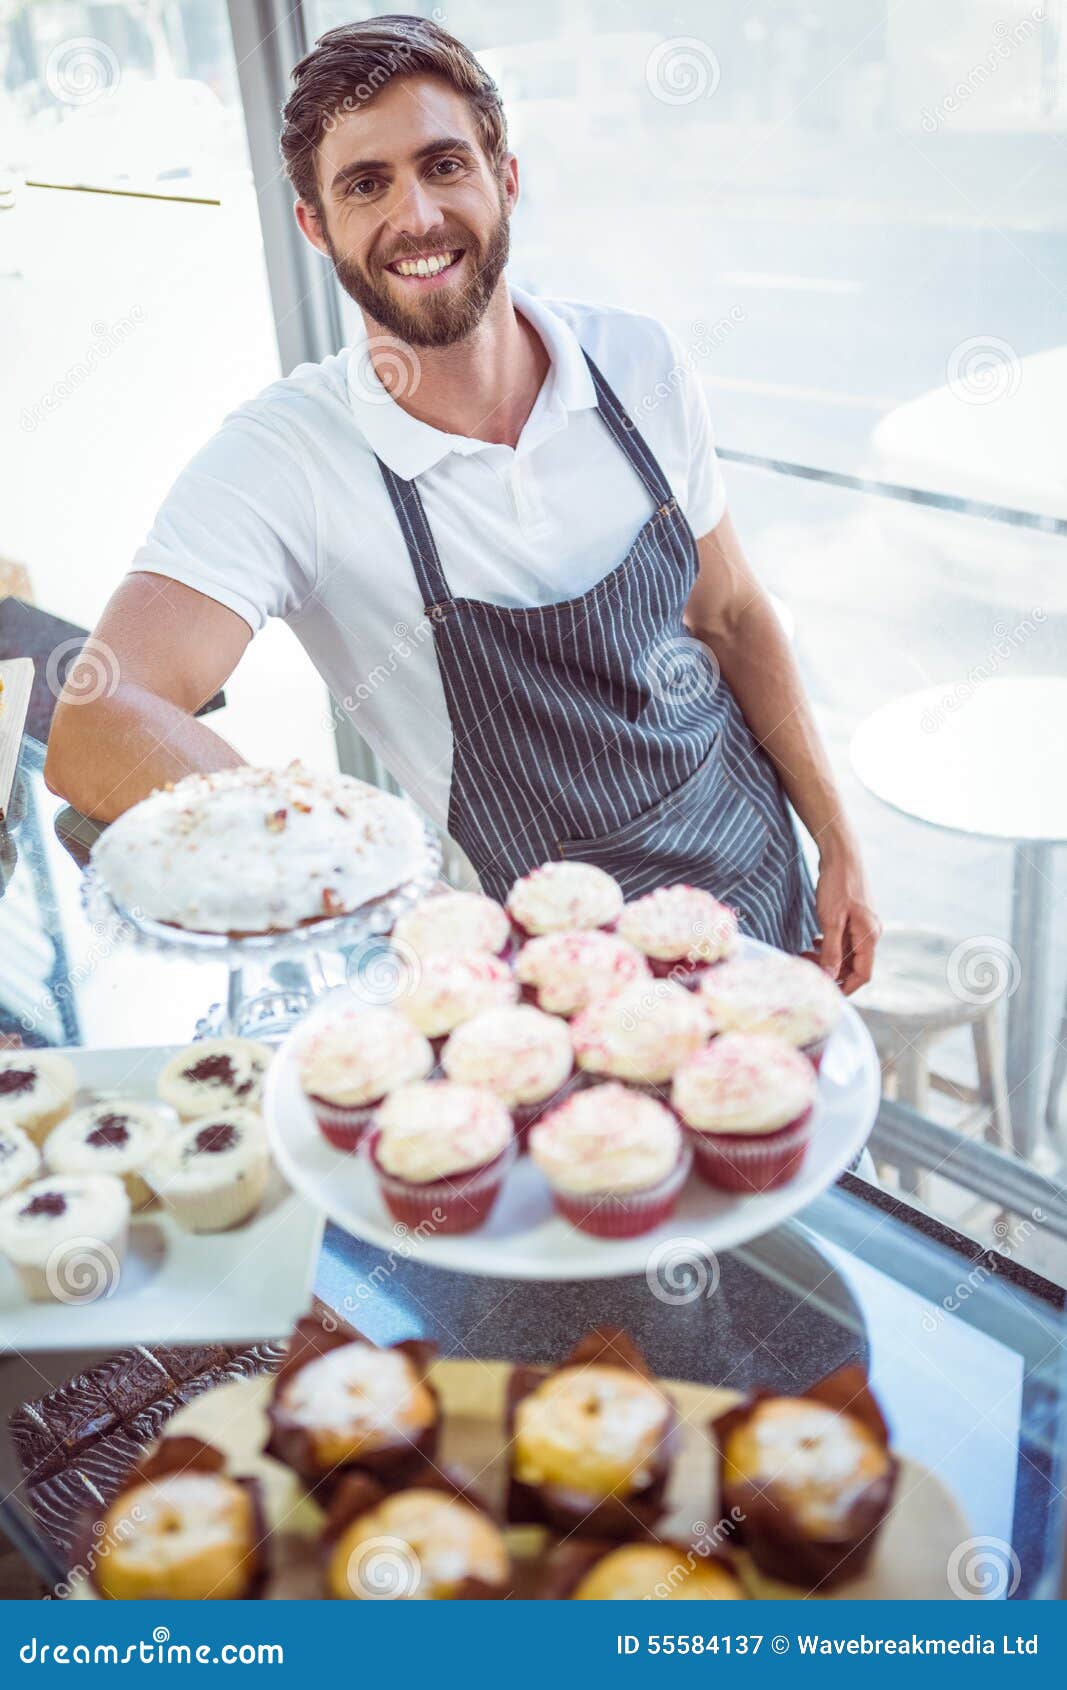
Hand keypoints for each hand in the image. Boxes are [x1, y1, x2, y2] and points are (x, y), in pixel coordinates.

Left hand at [810, 843, 880, 993]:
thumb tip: (830, 978)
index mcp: (869, 936)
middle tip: (805, 967)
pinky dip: (829, 945)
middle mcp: (870, 933)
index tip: (824, 994)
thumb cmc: (837, 884)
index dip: (846, 988)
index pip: (863, 975)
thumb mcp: (830, 920)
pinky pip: (844, 940)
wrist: (841, 855)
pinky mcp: (855, 917)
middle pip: (853, 965)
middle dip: (830, 970)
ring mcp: (863, 925)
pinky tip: (815, 941)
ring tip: (804, 952)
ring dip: (827, 957)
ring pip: (846, 953)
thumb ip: (831, 950)